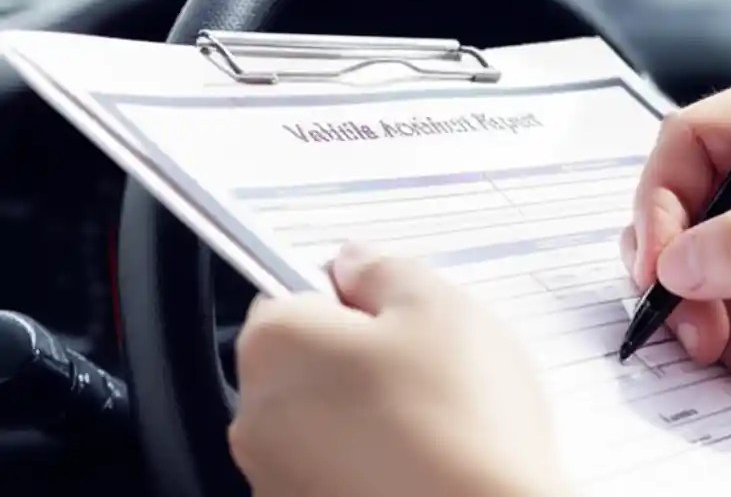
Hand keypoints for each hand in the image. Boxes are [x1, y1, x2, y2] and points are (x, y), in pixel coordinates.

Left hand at [230, 244, 565, 496]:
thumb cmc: (463, 426)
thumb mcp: (441, 307)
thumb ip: (388, 269)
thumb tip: (361, 263)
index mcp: (279, 344)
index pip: (295, 289)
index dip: (353, 294)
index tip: (394, 309)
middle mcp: (259, 416)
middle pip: (307, 358)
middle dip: (361, 355)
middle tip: (429, 364)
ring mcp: (277, 478)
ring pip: (323, 419)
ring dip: (368, 412)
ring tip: (437, 420)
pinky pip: (336, 470)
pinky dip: (374, 462)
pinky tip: (428, 459)